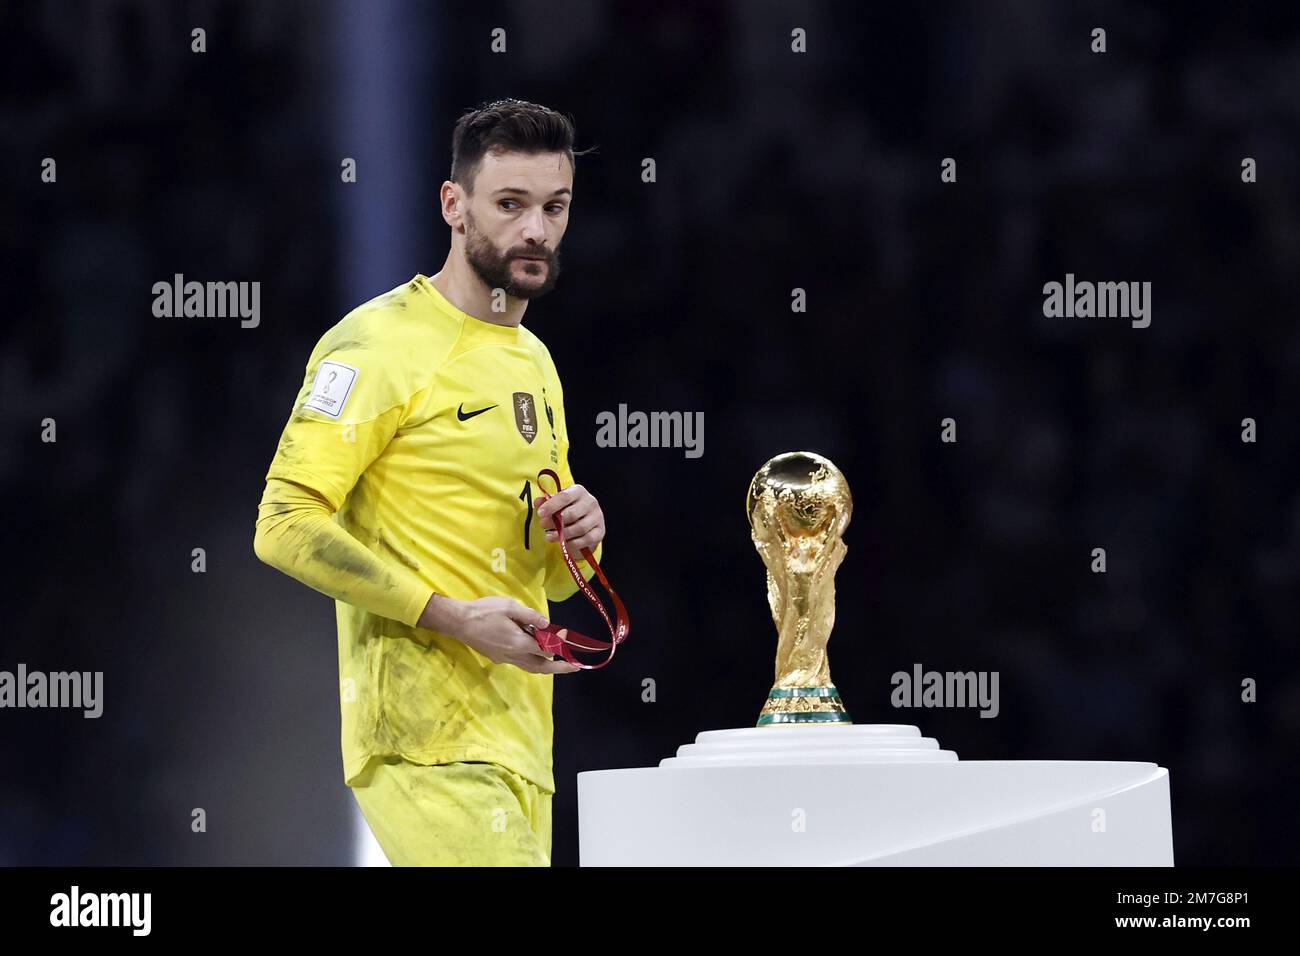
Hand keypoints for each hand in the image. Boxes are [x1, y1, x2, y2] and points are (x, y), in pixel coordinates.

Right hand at [418, 594, 580, 674]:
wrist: (458, 622)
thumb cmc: (484, 611)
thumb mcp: (510, 607)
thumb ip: (530, 616)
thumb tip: (547, 624)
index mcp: (518, 643)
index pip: (545, 649)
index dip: (558, 643)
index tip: (565, 635)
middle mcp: (513, 655)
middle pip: (540, 667)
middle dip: (559, 668)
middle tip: (574, 667)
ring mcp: (504, 659)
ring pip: (530, 668)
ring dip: (545, 666)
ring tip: (558, 664)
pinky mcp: (498, 658)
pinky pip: (520, 662)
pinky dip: (532, 660)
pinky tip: (534, 651)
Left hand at [536, 483, 604, 551]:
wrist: (584, 521)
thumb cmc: (567, 509)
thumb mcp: (556, 503)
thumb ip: (546, 502)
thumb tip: (538, 503)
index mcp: (578, 491)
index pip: (565, 496)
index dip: (551, 505)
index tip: (540, 513)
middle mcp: (591, 502)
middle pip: (572, 514)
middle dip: (555, 522)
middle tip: (542, 525)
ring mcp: (597, 517)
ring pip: (579, 528)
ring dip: (562, 534)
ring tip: (549, 536)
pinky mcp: (600, 531)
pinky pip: (586, 539)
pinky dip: (572, 543)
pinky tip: (562, 542)